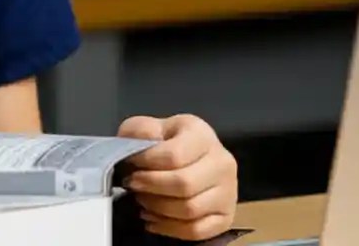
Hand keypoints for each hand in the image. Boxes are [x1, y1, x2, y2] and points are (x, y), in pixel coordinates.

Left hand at [118, 114, 237, 241]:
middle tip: (133, 185)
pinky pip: (196, 230)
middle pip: (185, 184)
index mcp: (202, 135)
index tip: (130, 165)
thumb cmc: (164, 144)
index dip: (147, 163)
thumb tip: (141, 148)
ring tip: (142, 200)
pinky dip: (169, 228)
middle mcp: (222, 162)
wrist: (185, 159)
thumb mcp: (147, 128)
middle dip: (151, 187)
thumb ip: (140, 130)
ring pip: (190, 209)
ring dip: (158, 208)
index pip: (174, 155)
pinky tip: (153, 218)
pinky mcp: (226, 216)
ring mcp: (228, 191)